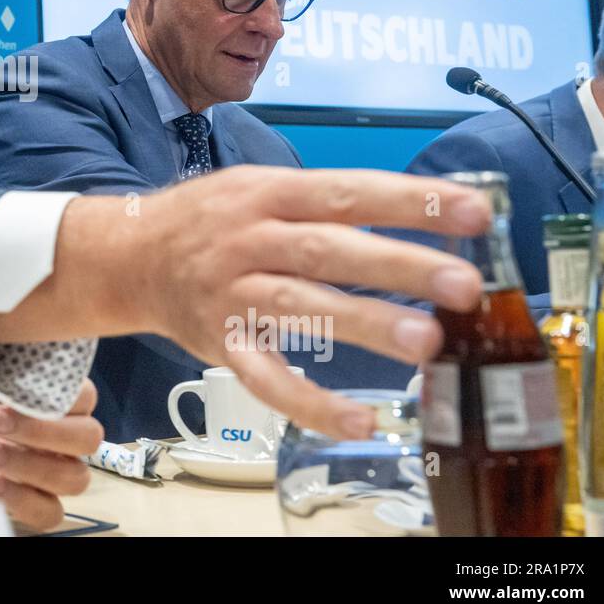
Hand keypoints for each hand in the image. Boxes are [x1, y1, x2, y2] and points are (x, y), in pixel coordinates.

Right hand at [0, 167, 491, 441]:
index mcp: (268, 193)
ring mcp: (231, 292)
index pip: (348, 192)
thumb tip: (418, 213)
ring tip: (426, 343)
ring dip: (364, 324)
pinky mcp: (220, 342)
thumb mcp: (258, 185)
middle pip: (329, 250)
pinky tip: (358, 418)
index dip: (410, 201)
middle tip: (465, 285)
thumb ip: (326, 201)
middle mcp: (249, 239)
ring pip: (301, 308)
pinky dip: (308, 401)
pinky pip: (264, 377)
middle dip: (399, 265)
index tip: (474, 213)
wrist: (129, 256)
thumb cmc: (209, 220)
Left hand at [0, 379, 101, 530]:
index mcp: (63, 398)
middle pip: (88, 439)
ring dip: (29, 467)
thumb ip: (5, 372)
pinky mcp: (34, 500)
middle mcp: (67, 434)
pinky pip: (50, 513)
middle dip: (42, 432)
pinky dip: (23, 501)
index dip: (55, 398)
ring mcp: (54, 469)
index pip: (85, 397)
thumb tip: (17, 372)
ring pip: (74, 479)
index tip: (10, 393)